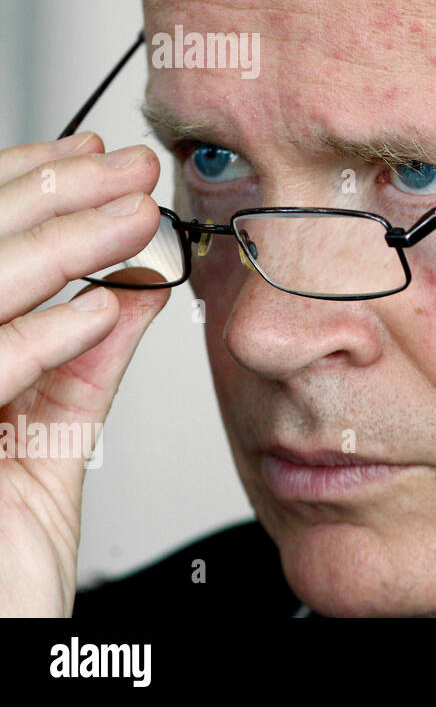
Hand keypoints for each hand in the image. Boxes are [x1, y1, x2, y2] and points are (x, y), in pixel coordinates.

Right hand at [0, 132, 170, 615]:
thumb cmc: (5, 566)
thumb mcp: (46, 444)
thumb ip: (81, 365)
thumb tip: (131, 287)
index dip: (21, 192)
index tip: (91, 161)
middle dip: (47, 200)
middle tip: (127, 172)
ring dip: (58, 249)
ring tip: (132, 217)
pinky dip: (42, 341)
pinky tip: (100, 310)